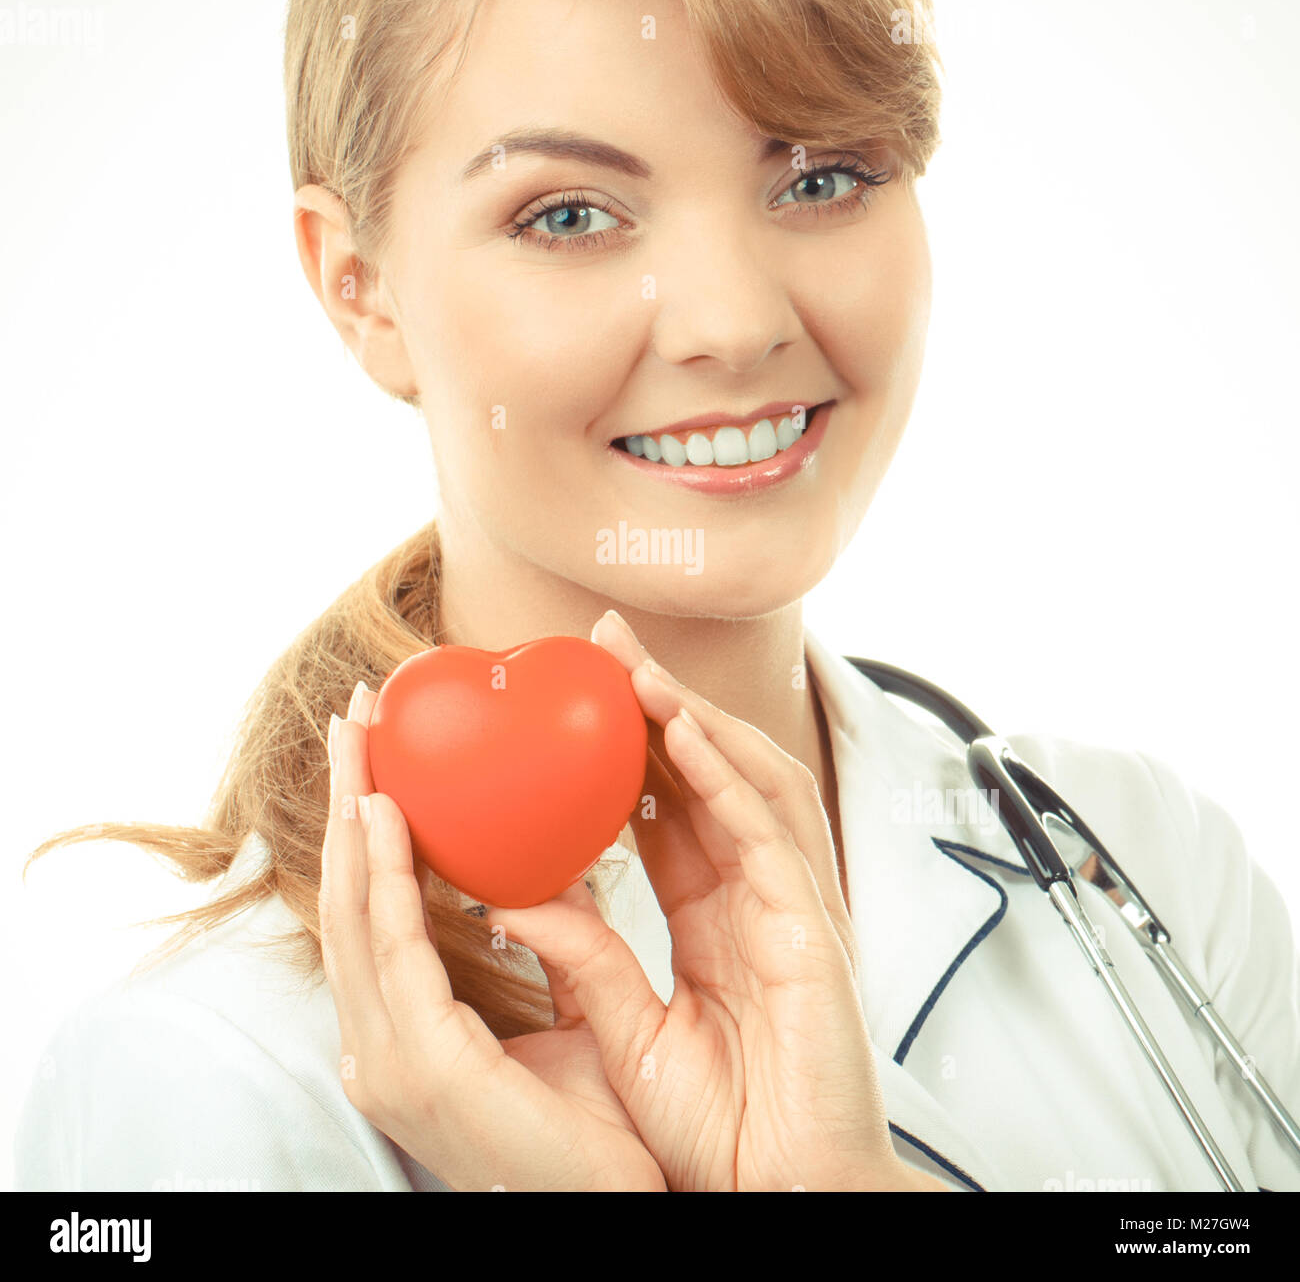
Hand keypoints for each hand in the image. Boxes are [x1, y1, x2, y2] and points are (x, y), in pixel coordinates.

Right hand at [318, 680, 665, 1191]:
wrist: (615, 1219)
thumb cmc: (593, 1133)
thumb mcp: (567, 1022)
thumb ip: (548, 952)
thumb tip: (536, 881)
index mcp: (405, 1035)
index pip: (374, 913)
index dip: (369, 828)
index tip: (379, 754)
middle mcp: (378, 1043)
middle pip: (348, 898)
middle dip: (348, 800)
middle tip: (357, 716)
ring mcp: (389, 1059)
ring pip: (354, 911)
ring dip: (355, 816)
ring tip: (361, 736)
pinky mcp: (423, 1067)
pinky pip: (395, 949)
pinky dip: (386, 875)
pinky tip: (388, 812)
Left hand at [485, 612, 946, 1191]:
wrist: (784, 1197)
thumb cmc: (721, 1132)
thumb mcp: (630, 1032)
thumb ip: (585, 960)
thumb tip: (515, 897)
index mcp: (720, 917)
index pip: (672, 809)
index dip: (630, 747)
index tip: (578, 697)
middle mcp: (759, 897)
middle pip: (713, 775)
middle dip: (661, 702)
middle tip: (604, 642)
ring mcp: (792, 907)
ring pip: (749, 783)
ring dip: (693, 716)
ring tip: (635, 668)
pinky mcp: (811, 931)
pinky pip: (767, 835)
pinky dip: (725, 775)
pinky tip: (681, 729)